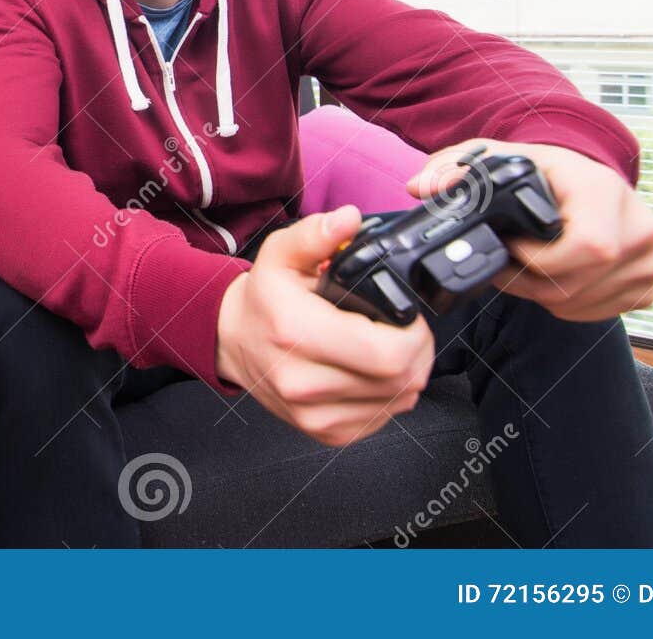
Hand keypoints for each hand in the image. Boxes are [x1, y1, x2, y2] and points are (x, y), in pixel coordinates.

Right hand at [215, 206, 432, 446]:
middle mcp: (304, 382)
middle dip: (419, 352)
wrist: (233, 341)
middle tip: (407, 330)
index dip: (414, 335)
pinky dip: (390, 395)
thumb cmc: (264, 299)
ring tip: (390, 347)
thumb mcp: (281, 254)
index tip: (408, 317)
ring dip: (408, 374)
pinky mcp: (325, 433)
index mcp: (296, 333)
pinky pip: (382, 418)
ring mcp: (314, 414)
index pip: (387, 354)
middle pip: (401, 381)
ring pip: (398, 402)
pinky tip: (373, 371)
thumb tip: (349, 220)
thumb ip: (316, 234)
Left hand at [408, 138, 652, 322]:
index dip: (539, 260)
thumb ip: (454, 169)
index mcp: (605, 192)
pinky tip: (559, 276)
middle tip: (508, 262)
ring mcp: (650, 258)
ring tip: (531, 265)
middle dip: (530, 282)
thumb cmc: (542, 171)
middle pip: (577, 284)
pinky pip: (603, 311)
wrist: (584, 178)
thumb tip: (420, 186)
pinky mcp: (648, 282)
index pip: (587, 249)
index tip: (511, 246)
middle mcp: (640, 226)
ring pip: (585, 303)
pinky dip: (573, 303)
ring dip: (547, 294)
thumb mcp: (496, 159)